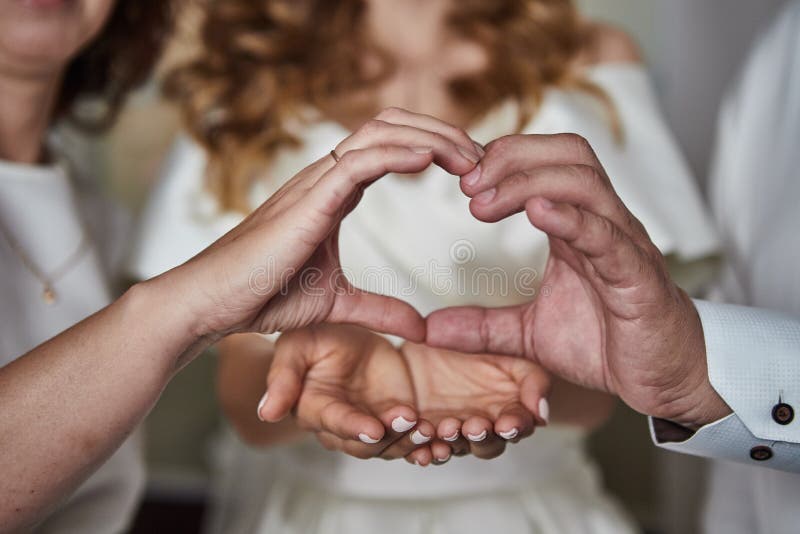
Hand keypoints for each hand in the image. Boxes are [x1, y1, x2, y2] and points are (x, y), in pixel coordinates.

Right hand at [152, 108, 481, 342]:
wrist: (211, 305)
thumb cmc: (262, 298)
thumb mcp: (338, 305)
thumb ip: (380, 309)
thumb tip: (419, 328)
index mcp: (334, 194)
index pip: (391, 149)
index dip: (434, 149)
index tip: (472, 171)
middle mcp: (326, 178)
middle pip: (392, 128)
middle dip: (442, 133)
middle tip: (482, 157)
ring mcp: (315, 184)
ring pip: (380, 134)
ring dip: (431, 138)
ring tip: (470, 157)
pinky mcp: (307, 200)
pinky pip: (358, 162)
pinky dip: (397, 154)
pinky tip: (431, 160)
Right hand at [259, 324, 548, 465]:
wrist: (343, 332)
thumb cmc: (316, 339)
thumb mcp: (297, 346)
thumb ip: (285, 377)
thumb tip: (266, 412)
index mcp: (321, 410)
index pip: (339, 423)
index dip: (356, 427)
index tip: (377, 426)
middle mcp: (353, 426)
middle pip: (377, 443)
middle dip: (402, 440)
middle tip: (425, 430)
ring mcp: (383, 425)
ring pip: (407, 443)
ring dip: (429, 442)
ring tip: (451, 434)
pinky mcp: (409, 418)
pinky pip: (430, 432)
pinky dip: (448, 433)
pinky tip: (469, 429)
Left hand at [426, 134, 730, 428]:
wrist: (663, 378)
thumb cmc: (607, 342)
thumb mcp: (529, 333)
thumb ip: (481, 326)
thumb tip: (429, 330)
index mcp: (576, 226)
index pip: (544, 163)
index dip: (500, 159)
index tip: (457, 175)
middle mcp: (602, 223)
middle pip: (567, 154)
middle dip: (512, 156)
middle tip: (465, 183)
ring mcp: (624, 245)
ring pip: (585, 182)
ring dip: (529, 181)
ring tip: (483, 203)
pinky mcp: (639, 277)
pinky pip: (609, 235)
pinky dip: (573, 219)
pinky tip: (538, 213)